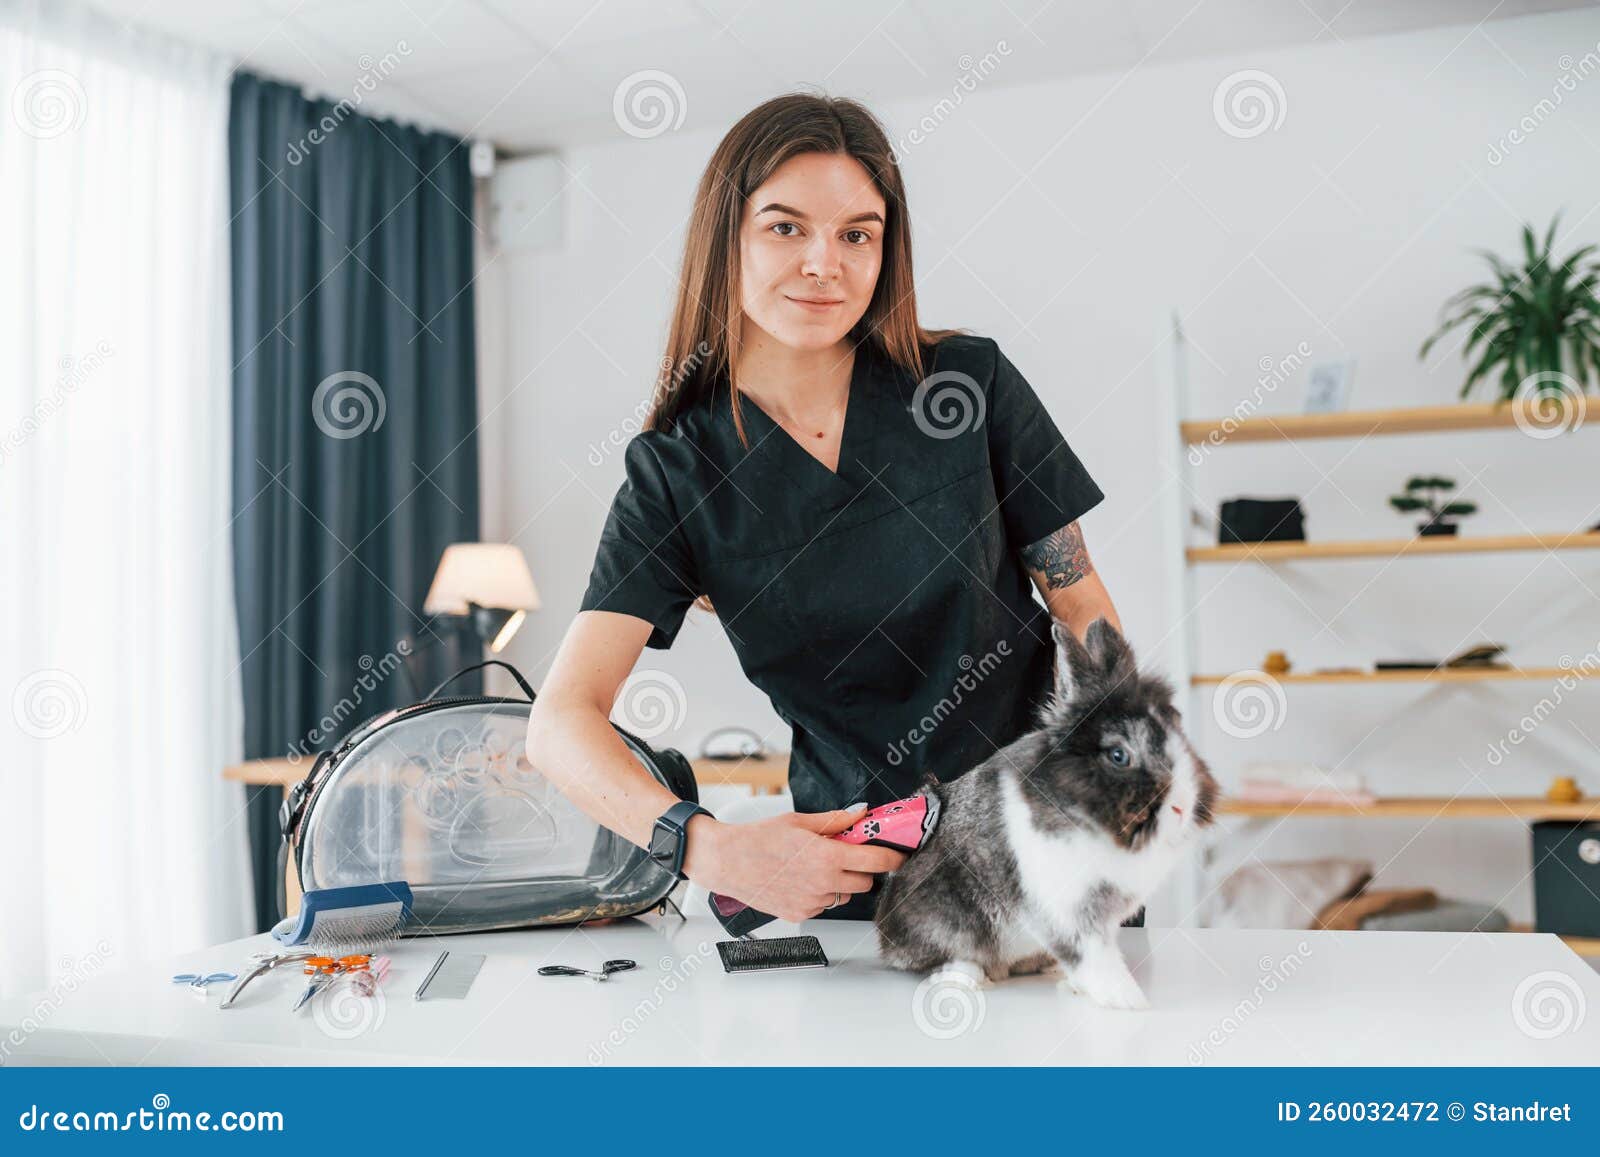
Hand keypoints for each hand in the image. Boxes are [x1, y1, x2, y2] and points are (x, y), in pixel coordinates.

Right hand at [684, 806, 908, 922]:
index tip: (899, 855)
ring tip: (814, 866)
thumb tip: (862, 813)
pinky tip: (800, 880)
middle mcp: (823, 884)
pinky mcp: (800, 914)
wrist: (726, 861)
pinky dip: (819, 894)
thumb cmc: (758, 838)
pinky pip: (823, 905)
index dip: (894, 858)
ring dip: (840, 882)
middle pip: (865, 882)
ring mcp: (812, 903)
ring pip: (844, 895)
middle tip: (844, 854)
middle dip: (861, 868)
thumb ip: (836, 820)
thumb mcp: (799, 821)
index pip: (877, 861)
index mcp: (827, 857)